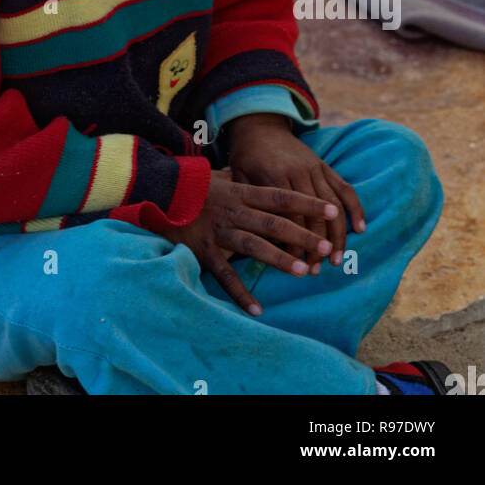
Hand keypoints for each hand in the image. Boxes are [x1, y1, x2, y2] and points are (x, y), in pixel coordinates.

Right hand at [166, 168, 338, 313]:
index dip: (307, 203)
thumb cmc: (194, 189)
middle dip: (302, 235)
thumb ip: (246, 185)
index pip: (280, 196)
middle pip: (273, 222)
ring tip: (304, 272)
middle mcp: (233, 211)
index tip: (333, 209)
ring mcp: (218, 231)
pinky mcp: (203, 250)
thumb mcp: (222, 181)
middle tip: (326, 247)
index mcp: (240, 193)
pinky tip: (257, 309)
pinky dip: (240, 293)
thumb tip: (273, 183)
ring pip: (254, 246)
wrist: (157, 193)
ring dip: (280, 259)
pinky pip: (224, 274)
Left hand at [225, 113, 365, 273]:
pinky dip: (355, 208)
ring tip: (336, 260)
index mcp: (275, 176)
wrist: (259, 125)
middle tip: (318, 270)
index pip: (291, 217)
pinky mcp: (324, 165)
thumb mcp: (239, 178)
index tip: (297, 265)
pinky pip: (344, 187)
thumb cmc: (246, 157)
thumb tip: (258, 242)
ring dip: (338, 234)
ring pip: (333, 205)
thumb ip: (251, 206)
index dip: (296, 243)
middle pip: (315, 214)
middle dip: (318, 245)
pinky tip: (360, 229)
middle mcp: (299, 171)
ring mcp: (315, 167)